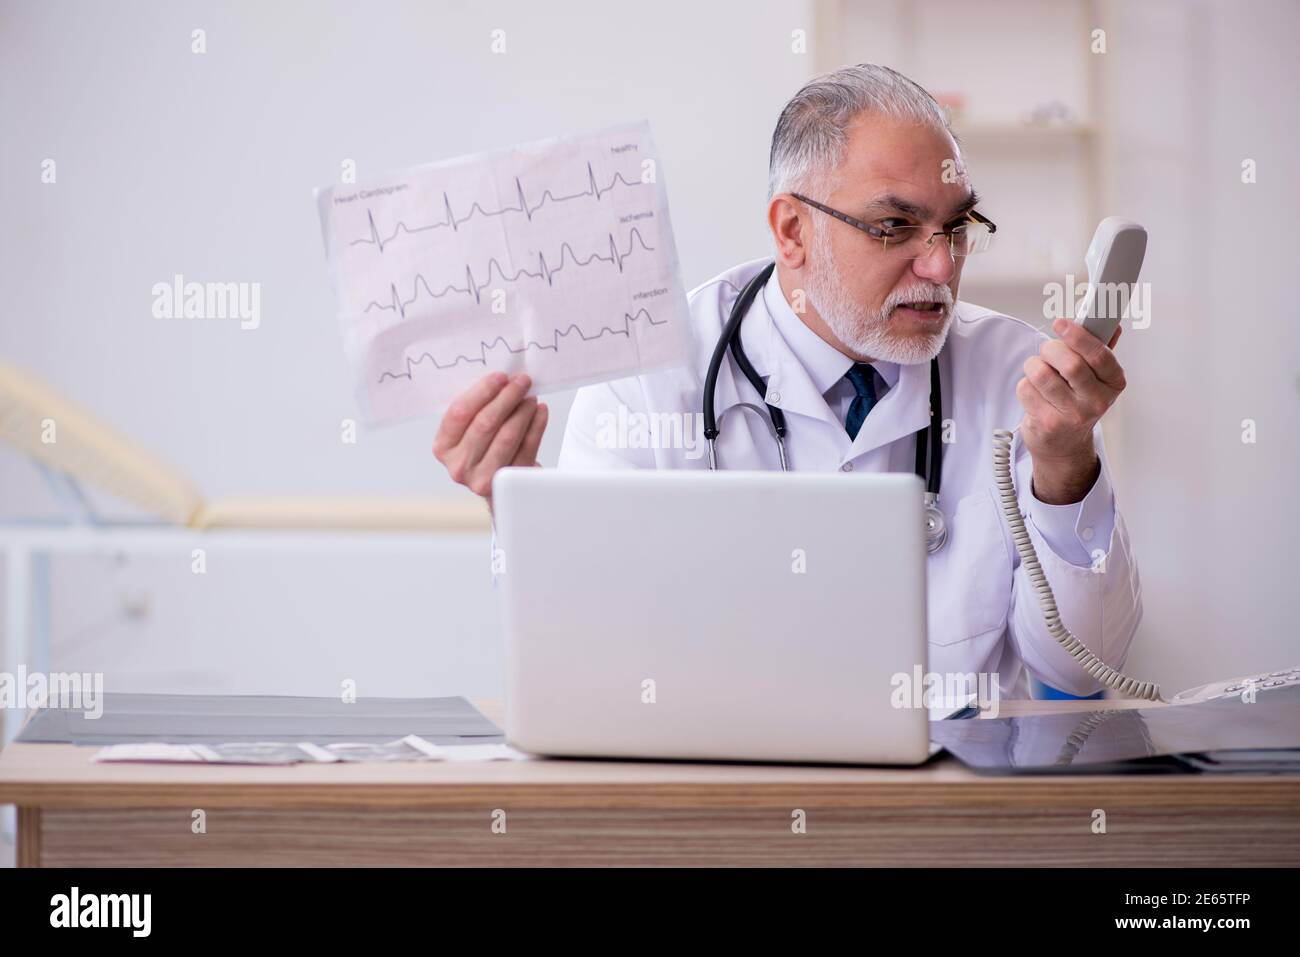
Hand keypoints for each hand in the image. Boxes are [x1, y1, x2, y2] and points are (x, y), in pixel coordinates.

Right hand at [433, 372, 548, 502]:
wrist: (500, 484)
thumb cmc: (484, 449)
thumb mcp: (469, 430)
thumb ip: (478, 408)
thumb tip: (503, 380)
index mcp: (443, 447)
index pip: (459, 413)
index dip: (482, 392)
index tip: (500, 376)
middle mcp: (459, 465)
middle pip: (485, 423)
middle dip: (507, 397)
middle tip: (522, 381)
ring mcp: (483, 478)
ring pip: (507, 436)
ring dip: (523, 411)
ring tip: (531, 396)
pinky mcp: (508, 484)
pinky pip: (526, 448)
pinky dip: (537, 427)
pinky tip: (540, 412)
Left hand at [1016, 319, 1125, 504]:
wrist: (1065, 445)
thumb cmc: (1079, 403)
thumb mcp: (1096, 378)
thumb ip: (1100, 349)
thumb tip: (1112, 324)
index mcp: (1113, 383)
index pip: (1100, 355)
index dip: (1079, 335)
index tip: (1061, 323)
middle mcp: (1097, 401)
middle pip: (1070, 364)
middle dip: (1051, 349)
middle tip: (1048, 350)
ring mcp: (1072, 415)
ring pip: (1042, 374)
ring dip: (1034, 366)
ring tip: (1040, 372)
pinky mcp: (1047, 423)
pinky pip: (1026, 389)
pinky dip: (1025, 385)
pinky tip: (1035, 393)